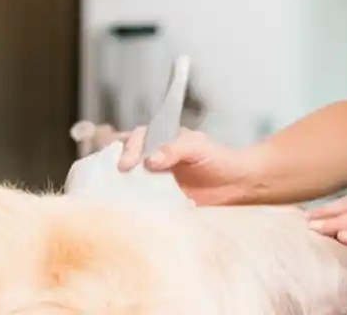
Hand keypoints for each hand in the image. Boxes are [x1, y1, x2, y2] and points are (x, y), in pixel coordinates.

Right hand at [116, 126, 255, 205]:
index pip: (136, 138)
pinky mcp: (160, 200)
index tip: (126, 164)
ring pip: (129, 179)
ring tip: (109, 192)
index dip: (128, 147)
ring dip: (118, 184)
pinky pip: (141, 199)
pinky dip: (131, 202)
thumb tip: (149, 160)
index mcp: (161, 139)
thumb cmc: (219, 159)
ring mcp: (155, 180)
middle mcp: (153, 158)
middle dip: (114, 163)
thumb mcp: (198, 147)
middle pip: (125, 156)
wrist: (237, 185)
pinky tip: (124, 208)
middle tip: (116, 175)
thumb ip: (175, 149)